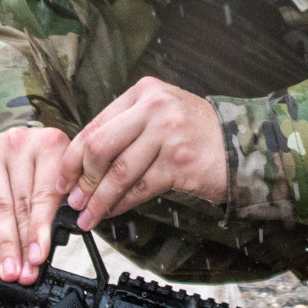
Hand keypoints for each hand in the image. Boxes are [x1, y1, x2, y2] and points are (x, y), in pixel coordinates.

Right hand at [0, 125, 71, 283]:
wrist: (23, 141)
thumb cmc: (48, 165)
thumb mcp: (64, 176)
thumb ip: (62, 205)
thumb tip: (49, 247)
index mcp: (50, 144)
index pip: (43, 195)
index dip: (39, 230)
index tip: (38, 258)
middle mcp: (19, 144)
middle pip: (19, 204)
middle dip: (21, 244)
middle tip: (22, 272)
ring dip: (3, 245)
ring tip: (9, 270)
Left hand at [64, 77, 226, 230]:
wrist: (244, 145)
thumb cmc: (198, 134)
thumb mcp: (162, 115)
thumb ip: (127, 129)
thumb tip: (84, 164)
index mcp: (145, 92)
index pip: (96, 125)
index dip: (73, 156)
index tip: (63, 177)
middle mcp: (155, 107)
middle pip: (101, 146)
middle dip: (81, 178)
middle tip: (72, 199)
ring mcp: (169, 133)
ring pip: (119, 171)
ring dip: (99, 198)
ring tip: (88, 215)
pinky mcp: (180, 161)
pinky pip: (141, 187)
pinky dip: (122, 203)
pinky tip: (113, 212)